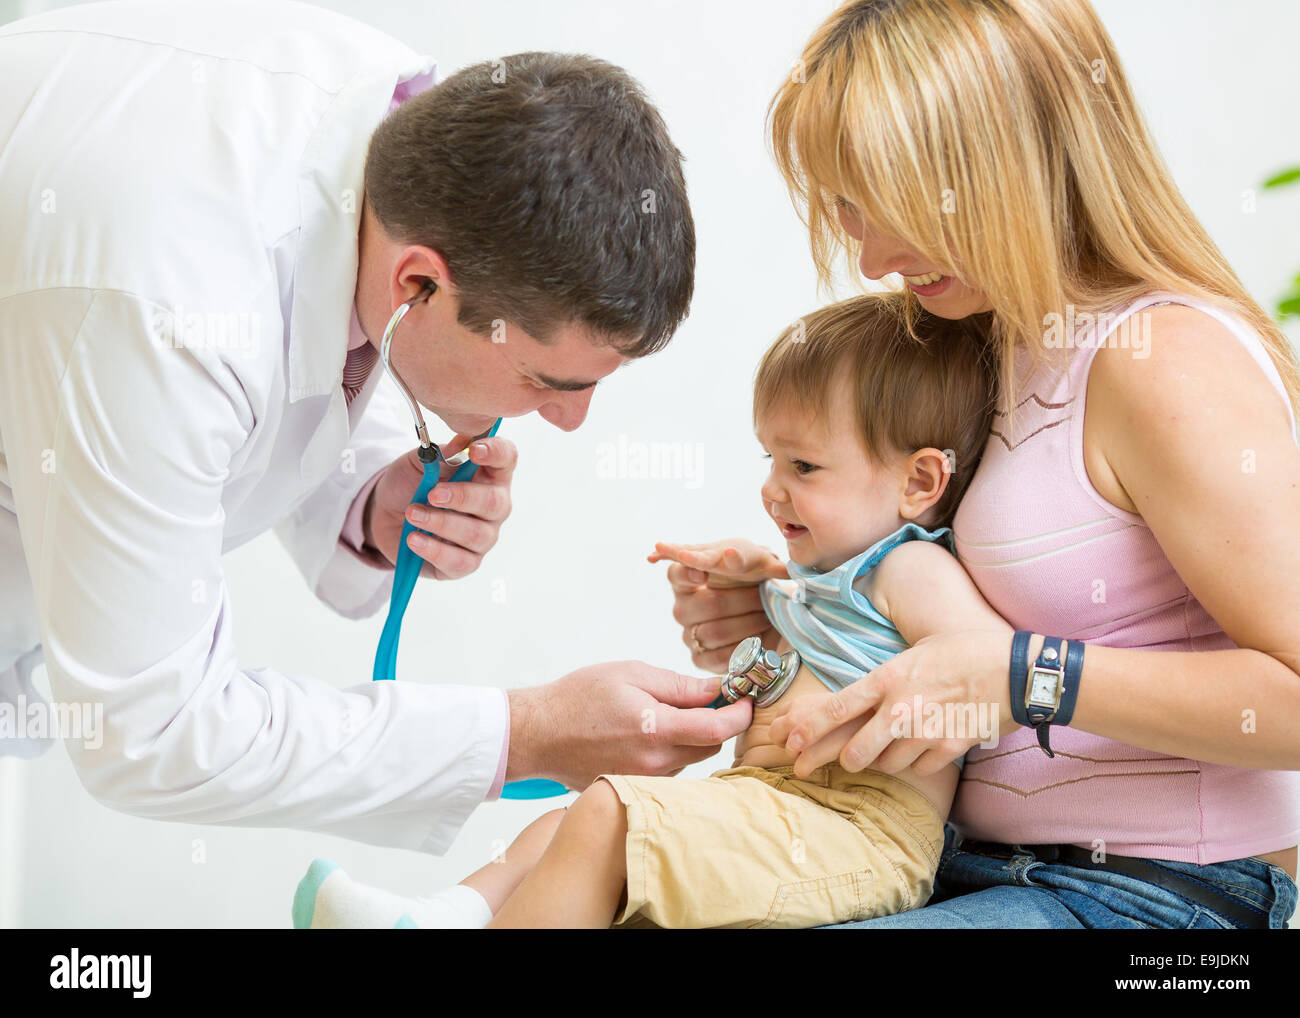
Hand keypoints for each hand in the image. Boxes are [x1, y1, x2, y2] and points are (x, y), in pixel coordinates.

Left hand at [364, 434, 515, 579]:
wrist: (385, 515)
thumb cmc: (410, 485)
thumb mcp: (419, 462)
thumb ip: (439, 453)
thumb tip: (459, 445)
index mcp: (488, 474)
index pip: (507, 458)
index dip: (496, 453)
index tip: (474, 450)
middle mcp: (494, 506)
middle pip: (496, 503)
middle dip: (463, 497)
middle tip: (432, 494)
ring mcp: (483, 537)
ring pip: (476, 534)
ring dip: (441, 523)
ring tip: (412, 514)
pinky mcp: (466, 563)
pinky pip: (459, 561)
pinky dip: (434, 550)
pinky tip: (414, 539)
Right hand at [505, 660, 753, 789]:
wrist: (539, 733)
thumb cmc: (579, 698)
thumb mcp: (632, 674)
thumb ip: (679, 685)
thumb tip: (717, 689)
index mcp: (657, 730)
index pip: (719, 729)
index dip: (741, 714)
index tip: (747, 699)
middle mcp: (655, 762)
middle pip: (710, 746)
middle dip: (716, 722)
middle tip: (706, 698)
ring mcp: (645, 780)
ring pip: (689, 758)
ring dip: (690, 736)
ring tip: (660, 713)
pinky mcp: (635, 788)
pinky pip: (668, 769)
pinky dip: (669, 750)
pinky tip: (645, 733)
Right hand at [649, 538, 788, 672]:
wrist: (770, 615)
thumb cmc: (754, 582)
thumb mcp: (753, 563)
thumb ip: (742, 556)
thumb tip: (730, 554)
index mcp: (687, 580)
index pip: (676, 574)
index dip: (688, 574)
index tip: (704, 574)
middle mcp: (682, 608)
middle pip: (707, 603)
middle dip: (742, 600)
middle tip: (764, 595)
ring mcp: (689, 635)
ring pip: (716, 631)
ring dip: (748, 623)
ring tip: (766, 616)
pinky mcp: (700, 659)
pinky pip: (719, 657)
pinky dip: (743, 648)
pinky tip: (758, 638)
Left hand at [768, 629, 1021, 778]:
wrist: (1014, 670)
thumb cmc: (964, 653)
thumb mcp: (915, 654)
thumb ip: (885, 681)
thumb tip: (859, 701)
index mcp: (888, 678)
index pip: (838, 707)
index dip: (809, 730)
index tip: (790, 743)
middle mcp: (902, 709)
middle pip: (856, 750)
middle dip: (843, 759)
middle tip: (838, 760)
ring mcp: (926, 732)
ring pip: (887, 764)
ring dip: (886, 759)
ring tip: (900, 742)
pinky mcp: (949, 749)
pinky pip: (920, 768)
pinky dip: (919, 762)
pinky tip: (929, 746)